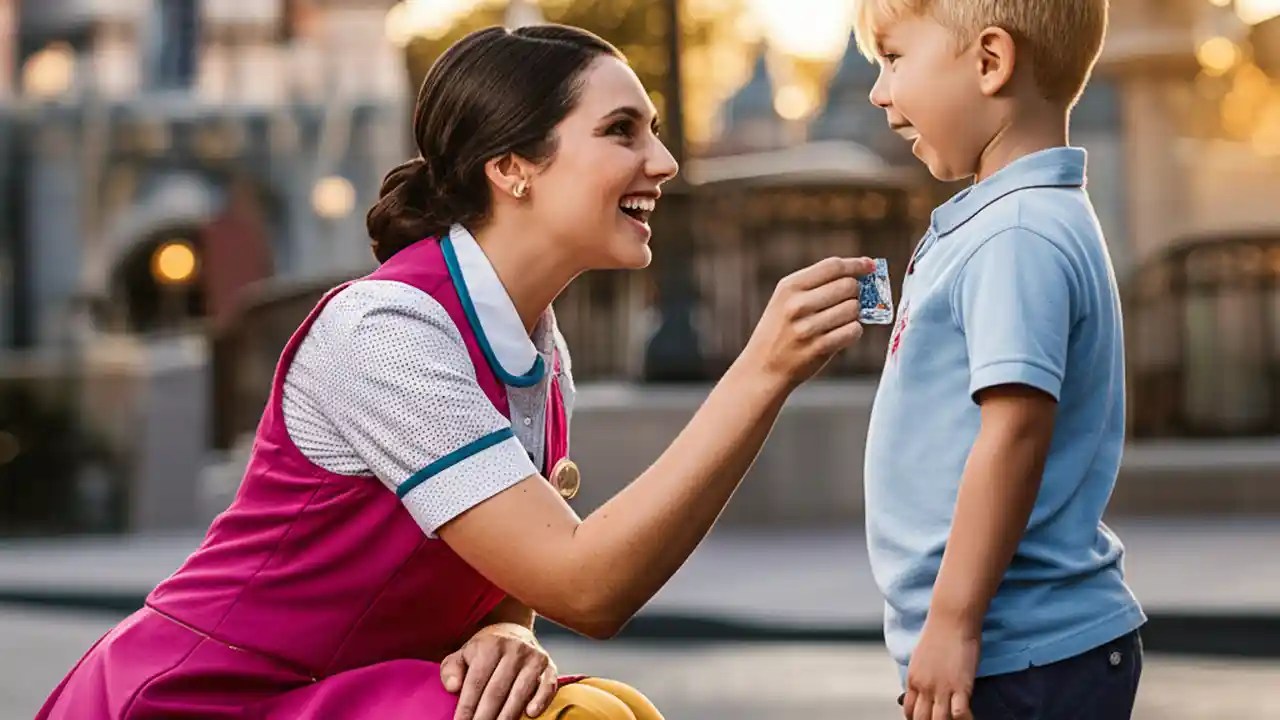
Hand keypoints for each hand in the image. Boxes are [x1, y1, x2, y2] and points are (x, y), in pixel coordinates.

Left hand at [442, 622, 557, 719]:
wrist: (513, 632)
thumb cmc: (484, 651)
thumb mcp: (463, 654)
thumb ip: (451, 670)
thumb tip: (452, 687)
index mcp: (490, 645)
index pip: (476, 683)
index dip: (466, 707)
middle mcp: (514, 649)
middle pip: (496, 691)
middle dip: (484, 717)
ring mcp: (534, 658)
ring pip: (519, 693)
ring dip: (507, 716)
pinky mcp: (550, 667)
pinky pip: (548, 686)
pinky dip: (540, 701)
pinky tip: (530, 714)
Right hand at [743, 257, 873, 388]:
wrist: (763, 368)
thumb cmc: (780, 330)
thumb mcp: (785, 299)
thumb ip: (816, 284)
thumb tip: (860, 272)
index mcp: (789, 287)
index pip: (833, 266)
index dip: (856, 264)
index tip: (869, 266)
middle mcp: (797, 304)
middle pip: (848, 285)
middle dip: (854, 292)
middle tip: (847, 301)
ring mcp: (807, 327)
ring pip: (853, 308)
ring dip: (854, 314)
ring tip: (840, 320)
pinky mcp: (819, 348)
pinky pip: (853, 331)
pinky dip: (853, 331)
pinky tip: (842, 333)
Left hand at [903, 616, 979, 719]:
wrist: (951, 618)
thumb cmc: (939, 632)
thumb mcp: (921, 656)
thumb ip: (921, 674)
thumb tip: (923, 685)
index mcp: (913, 679)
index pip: (909, 711)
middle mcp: (924, 686)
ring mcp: (941, 688)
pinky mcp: (960, 686)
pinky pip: (959, 713)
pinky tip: (969, 719)